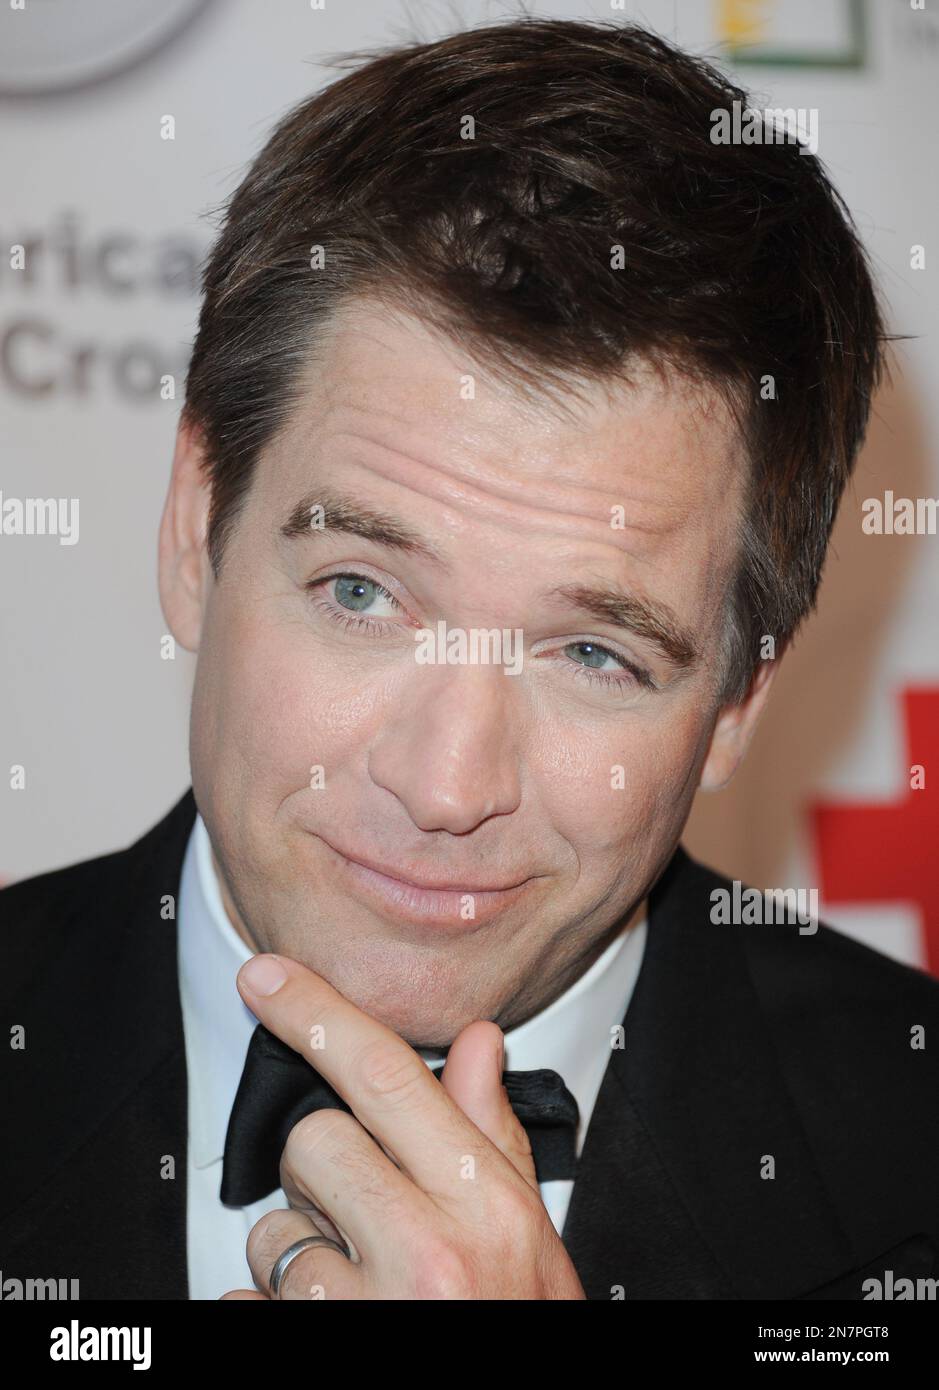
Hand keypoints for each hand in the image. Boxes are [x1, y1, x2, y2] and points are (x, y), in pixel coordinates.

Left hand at [219, 953, 585, 1300]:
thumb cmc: (521, 1334)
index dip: (318, 1011)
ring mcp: (362, 1313)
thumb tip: (475, 1045)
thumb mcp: (529, 1242)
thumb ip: (490, 1138)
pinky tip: (335, 1327)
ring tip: (359, 1291)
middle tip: (366, 1215)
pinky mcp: (310, 1351)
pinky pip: (247, 1307)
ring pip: (274, 1234)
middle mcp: (425, 1256)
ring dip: (301, 1258)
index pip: (385, 1076)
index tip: (268, 979)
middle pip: (314, 1143)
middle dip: (324, 1172)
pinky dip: (273, 1317)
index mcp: (483, 1208)